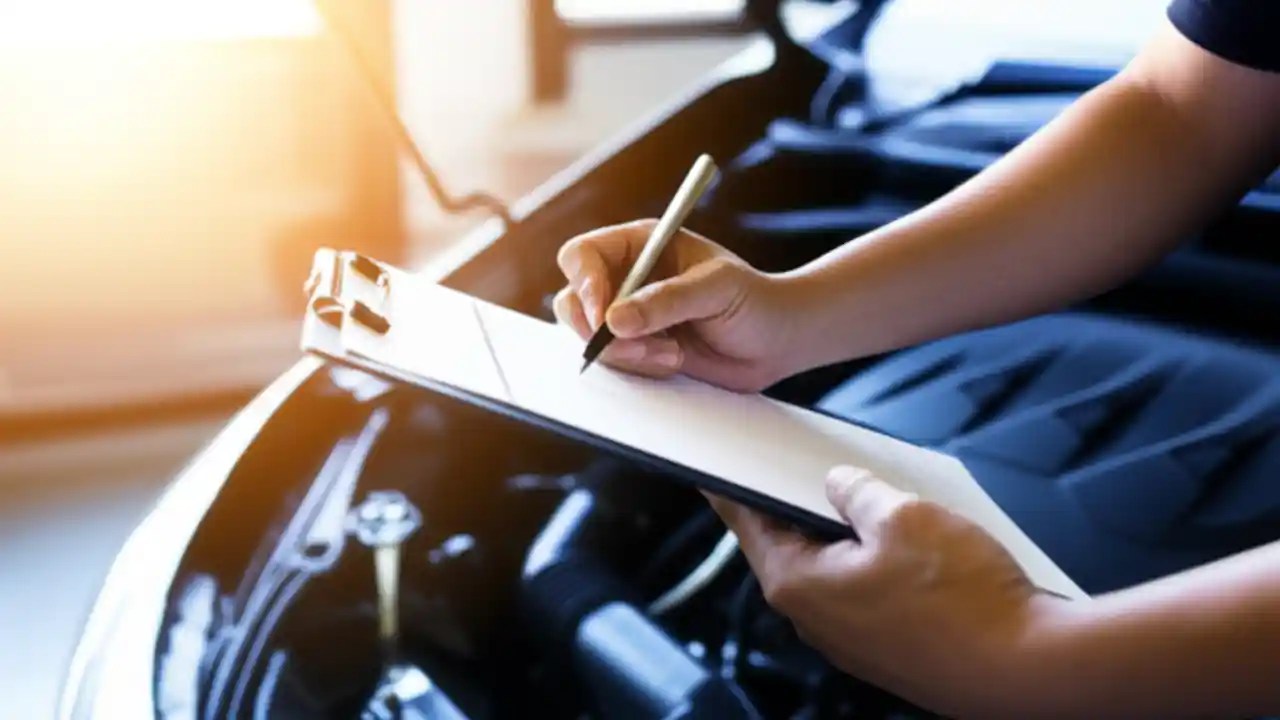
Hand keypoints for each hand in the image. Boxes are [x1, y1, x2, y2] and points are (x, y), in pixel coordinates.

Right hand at [554, 220, 804, 391]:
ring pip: (590, 338)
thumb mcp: (717, 289)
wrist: (776, 341)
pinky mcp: (637, 349)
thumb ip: (667, 301)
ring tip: (673, 352)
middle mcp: (627, 278)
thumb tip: (615, 320)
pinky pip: (613, 363)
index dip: (584, 283)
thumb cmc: (755, 300)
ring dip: (626, 354)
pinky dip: (639, 368)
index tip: (602, 315)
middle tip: (636, 344)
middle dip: (597, 329)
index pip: (583, 255)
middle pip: (572, 300)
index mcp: (641, 245)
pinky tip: (675, 360)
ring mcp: (629, 316)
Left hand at [706, 467, 1075, 718]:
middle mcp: (815, 620)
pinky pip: (864, 592)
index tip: (713, 462)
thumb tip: (839, 483)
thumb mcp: (904, 515)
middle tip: (804, 462)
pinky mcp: (887, 649)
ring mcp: (851, 640)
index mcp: (798, 583)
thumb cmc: (966, 598)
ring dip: (845, 531)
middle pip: (788, 543)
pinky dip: (873, 561)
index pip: (745, 519)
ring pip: (832, 568)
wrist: (1030, 668)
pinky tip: (908, 539)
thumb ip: (858, 491)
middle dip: (797, 501)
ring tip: (875, 494)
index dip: (730, 483)